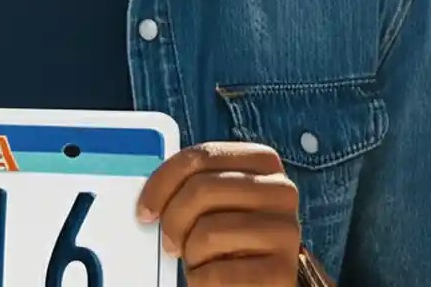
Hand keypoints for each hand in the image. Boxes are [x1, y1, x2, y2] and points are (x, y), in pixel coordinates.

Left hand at [137, 142, 301, 285]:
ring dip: (191, 254)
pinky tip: (212, 278)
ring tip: (200, 259)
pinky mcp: (281, 271)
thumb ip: (192, 185)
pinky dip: (201, 280)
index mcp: (262, 162)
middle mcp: (281, 190)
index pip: (200, 157)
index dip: (162, 183)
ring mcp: (285, 230)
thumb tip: (149, 195)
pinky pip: (216, 273)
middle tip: (169, 243)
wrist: (263, 280)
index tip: (145, 210)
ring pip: (207, 232)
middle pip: (202, 190)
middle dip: (173, 221)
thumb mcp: (215, 202)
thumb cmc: (230, 237)